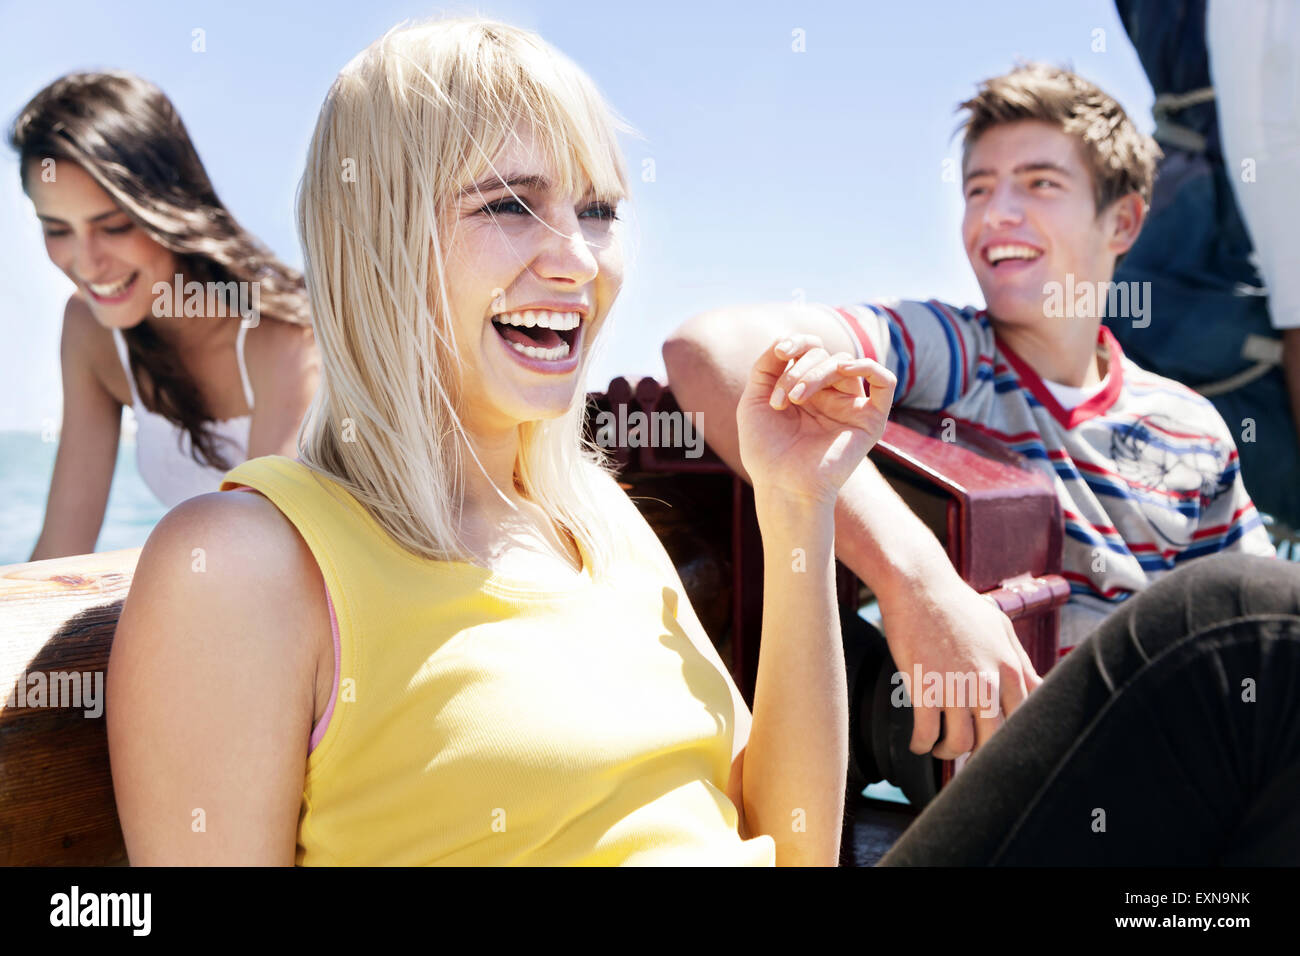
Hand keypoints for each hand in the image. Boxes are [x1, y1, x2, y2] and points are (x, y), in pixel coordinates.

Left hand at [737, 334, 895, 504]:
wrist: (782, 486)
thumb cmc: (766, 450)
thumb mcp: (754, 400)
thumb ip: (766, 366)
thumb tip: (786, 340)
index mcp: (805, 388)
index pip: (809, 348)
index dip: (796, 342)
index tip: (779, 353)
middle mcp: (830, 395)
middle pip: (824, 355)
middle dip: (799, 369)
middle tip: (782, 400)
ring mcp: (850, 406)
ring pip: (845, 363)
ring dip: (817, 372)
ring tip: (795, 398)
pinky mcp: (871, 420)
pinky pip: (885, 382)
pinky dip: (869, 367)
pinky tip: (845, 370)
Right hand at [879, 563, 1042, 758]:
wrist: (919, 586)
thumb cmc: (958, 605)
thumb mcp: (1000, 628)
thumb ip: (1020, 662)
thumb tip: (1036, 689)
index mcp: (1010, 670)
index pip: (1021, 723)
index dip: (1006, 739)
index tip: (992, 743)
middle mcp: (987, 682)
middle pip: (992, 741)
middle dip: (978, 754)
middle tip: (964, 752)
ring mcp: (956, 686)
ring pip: (960, 744)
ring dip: (948, 753)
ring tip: (938, 748)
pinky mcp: (925, 686)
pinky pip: (926, 733)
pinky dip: (921, 746)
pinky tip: (917, 743)